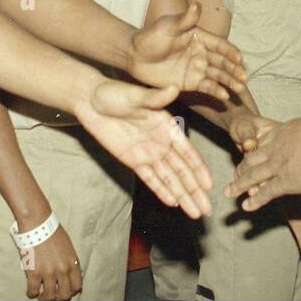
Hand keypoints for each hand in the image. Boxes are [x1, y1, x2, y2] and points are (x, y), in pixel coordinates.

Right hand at [20, 223, 81, 300]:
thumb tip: (69, 272)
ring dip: (45, 297)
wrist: (37, 223)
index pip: (77, 286)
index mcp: (72, 262)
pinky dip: (32, 293)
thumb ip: (69, 260)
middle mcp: (63, 270)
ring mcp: (49, 272)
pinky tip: (31, 291)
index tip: (65, 290)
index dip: (71, 291)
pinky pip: (33, 291)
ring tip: (41, 295)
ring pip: (49, 296)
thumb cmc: (51, 230)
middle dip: (59, 297)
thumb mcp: (68, 246)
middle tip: (53, 295)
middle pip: (65, 295)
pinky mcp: (34, 273)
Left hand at [74, 79, 212, 218]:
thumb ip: (155, 97)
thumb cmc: (114, 93)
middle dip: (195, 190)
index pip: (187, 152)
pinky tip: (173, 203)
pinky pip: (150, 179)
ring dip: (182, 196)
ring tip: (195, 213)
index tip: (210, 185)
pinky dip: (162, 191)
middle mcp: (162, 142)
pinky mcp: (132, 160)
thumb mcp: (135, 96)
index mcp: (167, 126)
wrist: (90, 102)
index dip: (199, 169)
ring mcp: (148, 153)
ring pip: (169, 179)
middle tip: (207, 209)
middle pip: (182, 171)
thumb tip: (173, 87)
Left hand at [127, 2, 246, 102]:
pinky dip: (216, 91)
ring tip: (239, 89)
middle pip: (223, 62)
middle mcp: (202, 53)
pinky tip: (224, 96)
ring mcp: (197, 69)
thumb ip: (184, 20)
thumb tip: (197, 5)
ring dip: (229, 81)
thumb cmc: (149, 36)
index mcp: (200, 37)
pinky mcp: (190, 83)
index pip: (220, 45)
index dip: (230, 52)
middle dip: (234, 70)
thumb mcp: (167, 26)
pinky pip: (206, 87)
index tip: (239, 59)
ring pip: (218, 76)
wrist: (133, 56)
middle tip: (244, 78)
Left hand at [225, 116, 300, 210]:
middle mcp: (276, 148)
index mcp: (284, 132)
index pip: (263, 141)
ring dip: (239, 185)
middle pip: (251, 158)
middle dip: (241, 167)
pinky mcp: (284, 182)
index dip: (254, 149)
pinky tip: (246, 206)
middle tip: (234, 173)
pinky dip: (255, 201)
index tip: (249, 153)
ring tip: (229, 192)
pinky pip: (265, 192)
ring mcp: (277, 165)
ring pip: (252, 176)